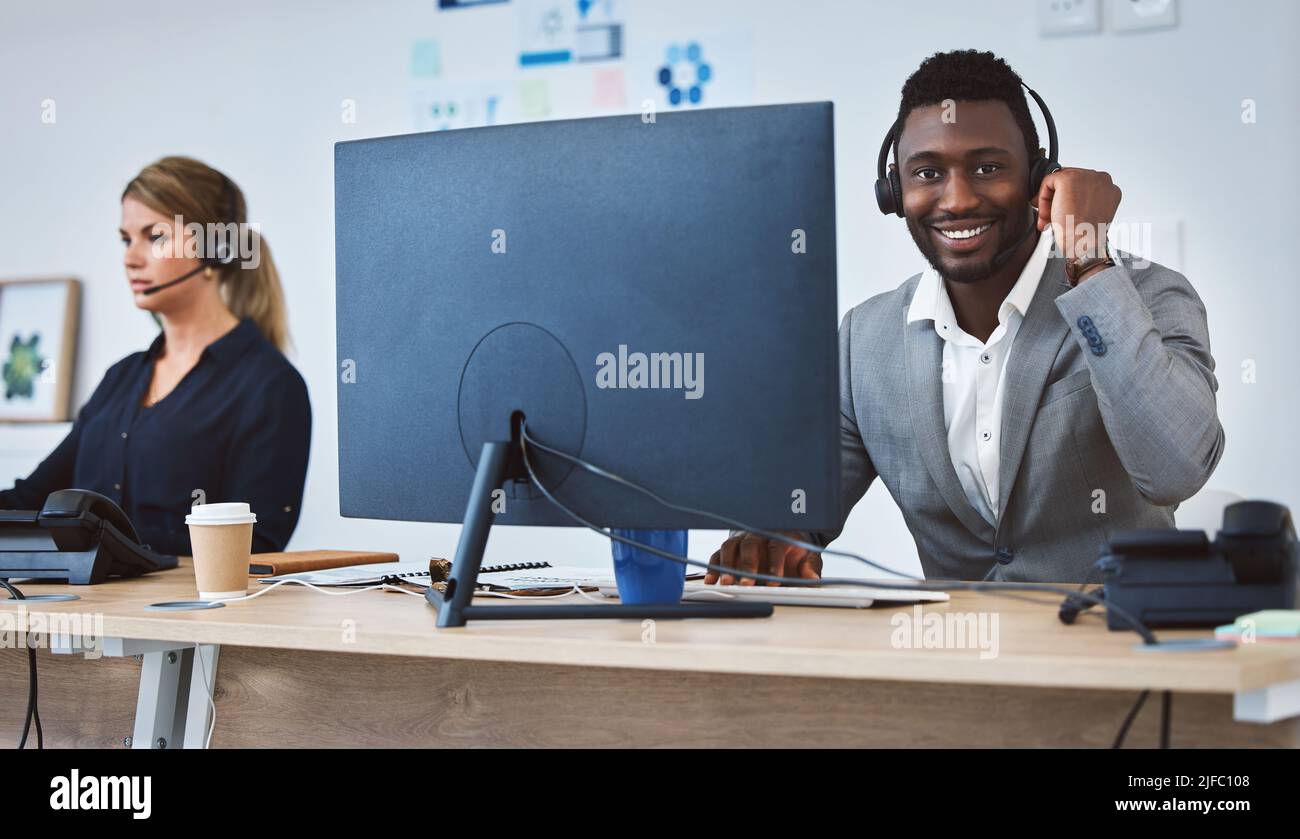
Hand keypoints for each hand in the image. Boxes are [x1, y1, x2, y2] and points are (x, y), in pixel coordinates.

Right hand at [706, 531, 822, 585]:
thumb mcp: (808, 557)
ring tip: (726, 583)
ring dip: (727, 566)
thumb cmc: (794, 550)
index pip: (776, 546)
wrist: (781, 538)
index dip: (775, 564)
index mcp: (780, 535)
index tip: (774, 581)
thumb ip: (810, 567)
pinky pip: (718, 555)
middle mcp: (758, 535)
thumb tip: (813, 578)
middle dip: (748, 564)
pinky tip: (710, 580)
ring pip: (730, 547)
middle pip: (750, 545)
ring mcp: (742, 540)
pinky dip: (713, 567)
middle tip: (747, 583)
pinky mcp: (730, 549)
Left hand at [1034, 167, 1121, 263]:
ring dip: (1050, 202)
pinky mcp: (1068, 178)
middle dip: (1058, 201)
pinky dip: (1042, 199)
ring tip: (1049, 220)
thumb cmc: (1085, 237)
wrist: (1081, 243)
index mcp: (1110, 191)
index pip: (1083, 187)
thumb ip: (1083, 204)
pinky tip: (1047, 215)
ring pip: (1059, 183)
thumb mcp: (1089, 217)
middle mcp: (1102, 180)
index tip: (1063, 215)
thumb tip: (1067, 200)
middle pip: (1071, 183)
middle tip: (1051, 220)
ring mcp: (1086, 176)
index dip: (1069, 201)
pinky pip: (1048, 183)